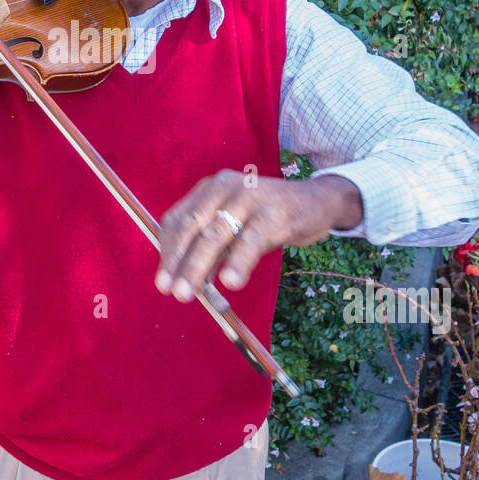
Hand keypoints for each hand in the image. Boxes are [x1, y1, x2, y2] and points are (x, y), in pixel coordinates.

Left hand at [155, 170, 363, 301]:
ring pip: (216, 234)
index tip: (162, 281)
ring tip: (189, 293)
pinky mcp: (274, 212)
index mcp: (209, 188)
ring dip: (198, 266)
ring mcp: (249, 196)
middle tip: (171, 291)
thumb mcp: (235, 226)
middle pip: (192, 226)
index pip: (178, 219)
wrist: (316, 201)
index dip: (168, 251)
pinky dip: (238, 262)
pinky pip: (251, 240)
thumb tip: (186, 281)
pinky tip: (230, 281)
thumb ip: (212, 248)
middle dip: (178, 261)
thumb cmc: (267, 217)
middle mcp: (224, 186)